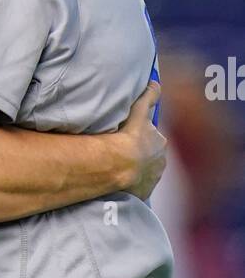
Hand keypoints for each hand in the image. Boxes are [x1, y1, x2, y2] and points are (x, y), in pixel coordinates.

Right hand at [116, 82, 166, 199]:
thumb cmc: (128, 137)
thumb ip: (149, 97)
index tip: (133, 139)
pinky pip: (134, 188)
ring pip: (142, 172)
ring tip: (116, 168)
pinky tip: (117, 183)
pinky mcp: (139, 194)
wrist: (118, 166)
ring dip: (134, 170)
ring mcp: (150, 180)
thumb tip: (155, 83)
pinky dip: (128, 185)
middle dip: (139, 155)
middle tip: (121, 153)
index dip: (142, 138)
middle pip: (149, 156)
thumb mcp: (139, 111)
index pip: (153, 139)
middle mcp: (159, 162)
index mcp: (160, 143)